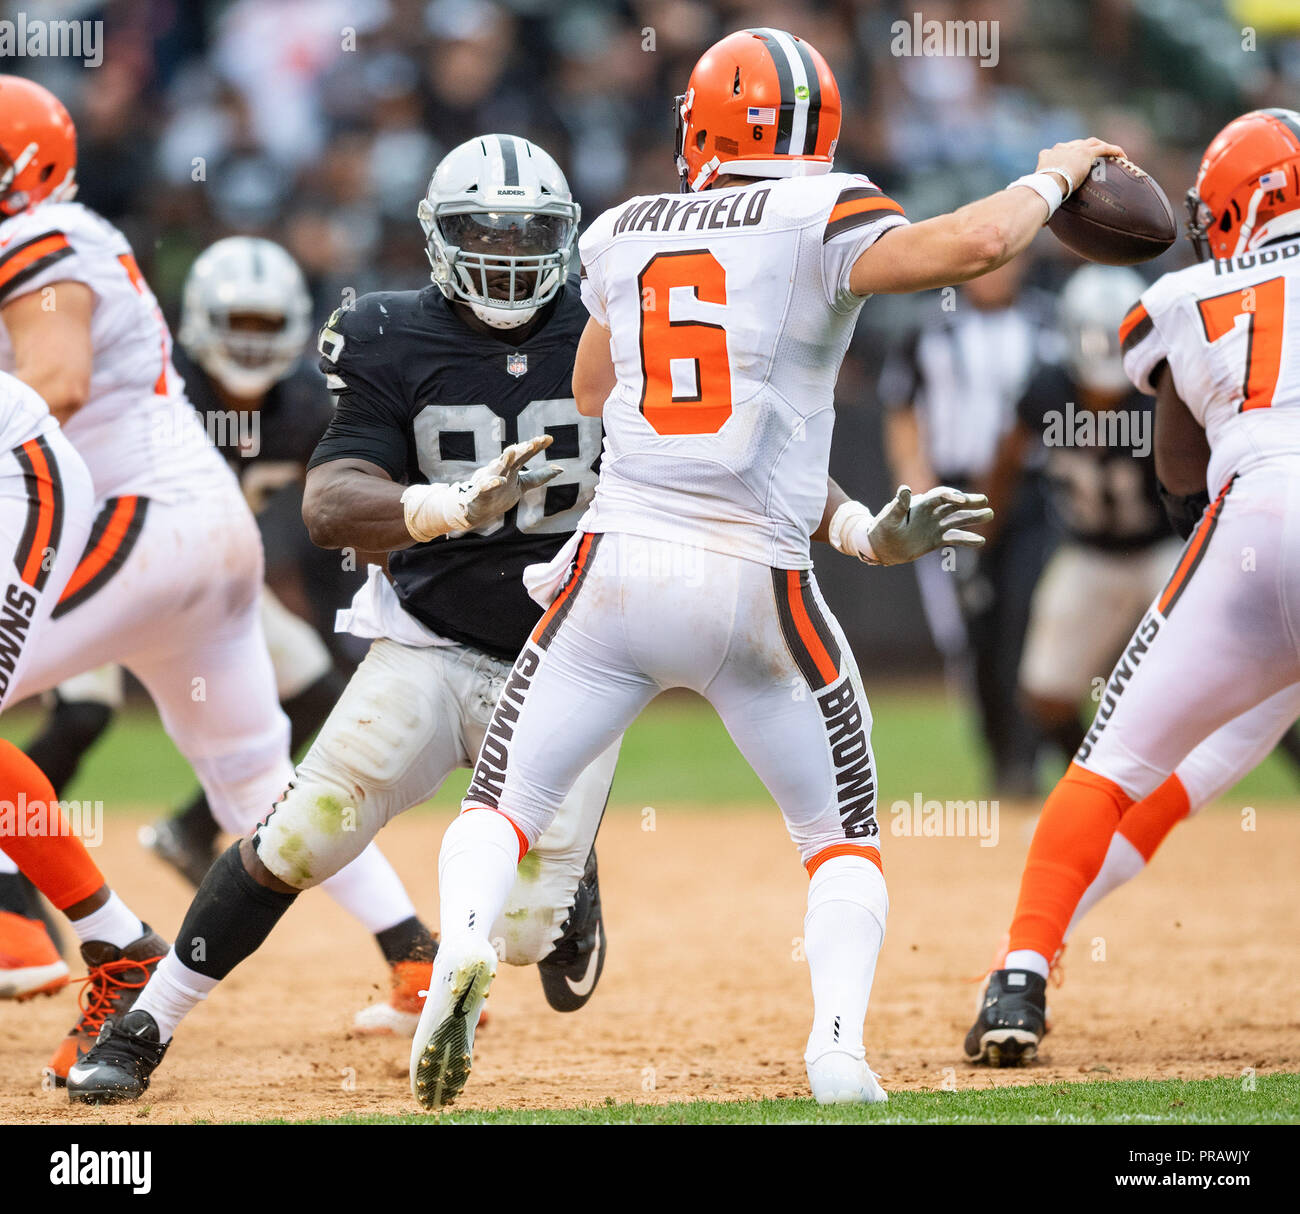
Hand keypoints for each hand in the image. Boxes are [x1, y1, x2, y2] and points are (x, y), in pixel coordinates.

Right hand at [458, 434, 559, 528]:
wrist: (476, 508)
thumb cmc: (499, 492)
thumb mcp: (522, 484)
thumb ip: (539, 476)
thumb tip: (560, 469)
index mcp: (512, 468)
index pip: (526, 455)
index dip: (536, 447)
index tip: (549, 438)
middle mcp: (501, 470)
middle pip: (514, 458)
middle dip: (523, 450)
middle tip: (534, 442)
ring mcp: (490, 479)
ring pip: (499, 468)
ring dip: (506, 459)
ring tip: (512, 450)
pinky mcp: (481, 492)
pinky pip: (486, 487)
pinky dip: (492, 483)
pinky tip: (500, 480)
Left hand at [833, 485, 993, 565]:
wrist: (881, 546)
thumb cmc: (881, 530)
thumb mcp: (888, 518)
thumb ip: (898, 506)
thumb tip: (904, 489)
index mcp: (920, 504)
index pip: (939, 497)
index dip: (951, 496)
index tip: (962, 501)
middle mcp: (931, 513)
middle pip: (953, 505)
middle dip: (969, 503)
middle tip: (985, 501)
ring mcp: (935, 525)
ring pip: (957, 519)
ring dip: (973, 517)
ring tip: (989, 514)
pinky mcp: (936, 538)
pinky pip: (954, 537)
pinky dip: (967, 539)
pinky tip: (981, 541)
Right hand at [1035, 137, 1126, 196]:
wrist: (1046, 186)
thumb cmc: (1039, 194)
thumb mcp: (1040, 195)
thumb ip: (1045, 201)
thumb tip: (1043, 224)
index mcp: (1047, 156)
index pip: (1059, 152)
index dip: (1067, 156)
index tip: (1072, 162)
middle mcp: (1060, 148)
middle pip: (1076, 144)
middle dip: (1085, 148)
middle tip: (1093, 156)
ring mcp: (1074, 149)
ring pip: (1092, 143)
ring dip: (1101, 146)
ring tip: (1111, 153)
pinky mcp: (1085, 153)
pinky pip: (1104, 148)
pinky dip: (1114, 150)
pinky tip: (1123, 156)